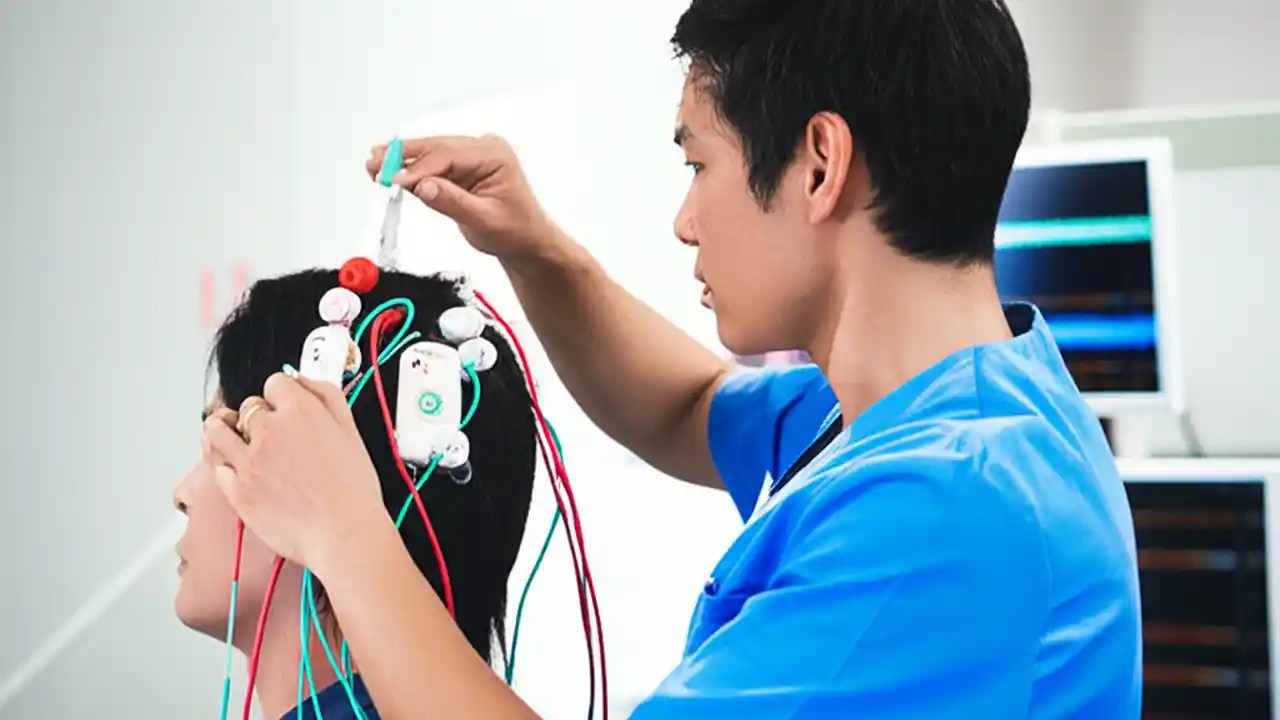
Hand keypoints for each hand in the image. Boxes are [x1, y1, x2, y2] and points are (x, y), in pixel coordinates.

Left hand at [204, 373, 388, 570]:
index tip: (283, 405)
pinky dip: (224, 464)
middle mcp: (269, 431)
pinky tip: (235, 467)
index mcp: (301, 411)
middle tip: (267, 429)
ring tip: (229, 432)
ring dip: (223, 428)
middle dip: (258, 416)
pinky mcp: (237, 491)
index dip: (281, 395)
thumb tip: (303, 381)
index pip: (275, 383)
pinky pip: (217, 468)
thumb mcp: (352, 431)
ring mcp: (249, 461)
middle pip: (248, 407)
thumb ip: (326, 396)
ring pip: (218, 430)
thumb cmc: (354, 491)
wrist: (344, 535)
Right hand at [366, 136, 564, 266]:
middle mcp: (484, 148)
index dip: (418, 168)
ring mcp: (473, 155)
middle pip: (436, 148)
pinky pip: (434, 163)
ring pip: (432, 153)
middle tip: (375, 163)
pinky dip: (413, 168)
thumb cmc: (515, 231)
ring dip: (403, 160)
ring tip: (375, 164)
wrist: (527, 241)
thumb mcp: (483, 221)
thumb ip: (452, 202)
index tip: (394, 181)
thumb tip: (423, 186)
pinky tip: (391, 170)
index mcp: (495, 155)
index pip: (448, 156)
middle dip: (403, 157)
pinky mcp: (463, 165)